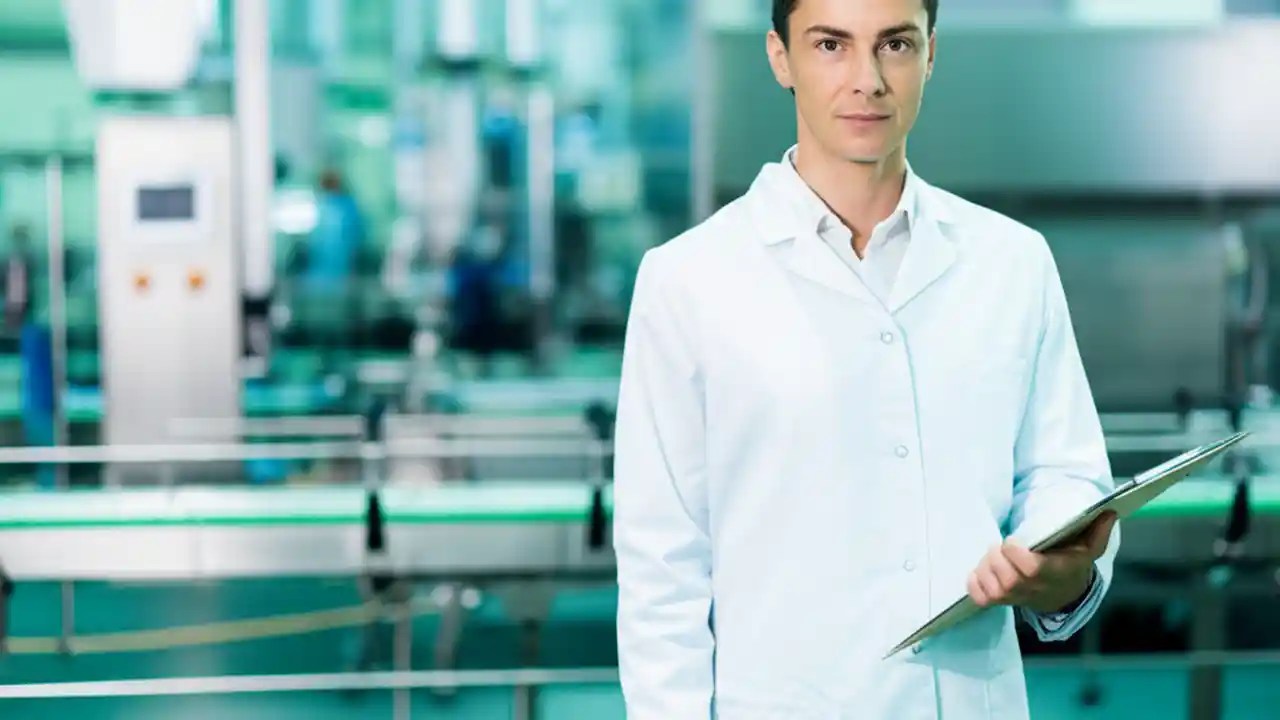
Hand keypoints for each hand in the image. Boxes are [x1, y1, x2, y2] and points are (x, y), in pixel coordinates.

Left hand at [967, 512, 1116, 614]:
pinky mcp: (1002, 602)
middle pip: (1008, 579)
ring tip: (991, 556)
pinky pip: (982, 599)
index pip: (1032, 568)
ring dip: (985, 568)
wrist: (1063, 593)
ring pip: (994, 589)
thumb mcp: (1088, 548)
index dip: (1016, 553)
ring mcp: (1017, 598)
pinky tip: (980, 571)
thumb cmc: (1071, 564)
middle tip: (999, 546)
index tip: (1013, 540)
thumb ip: (1097, 531)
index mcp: (1055, 573)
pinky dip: (975, 584)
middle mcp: (1035, 589)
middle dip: (997, 558)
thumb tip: (1109, 512)